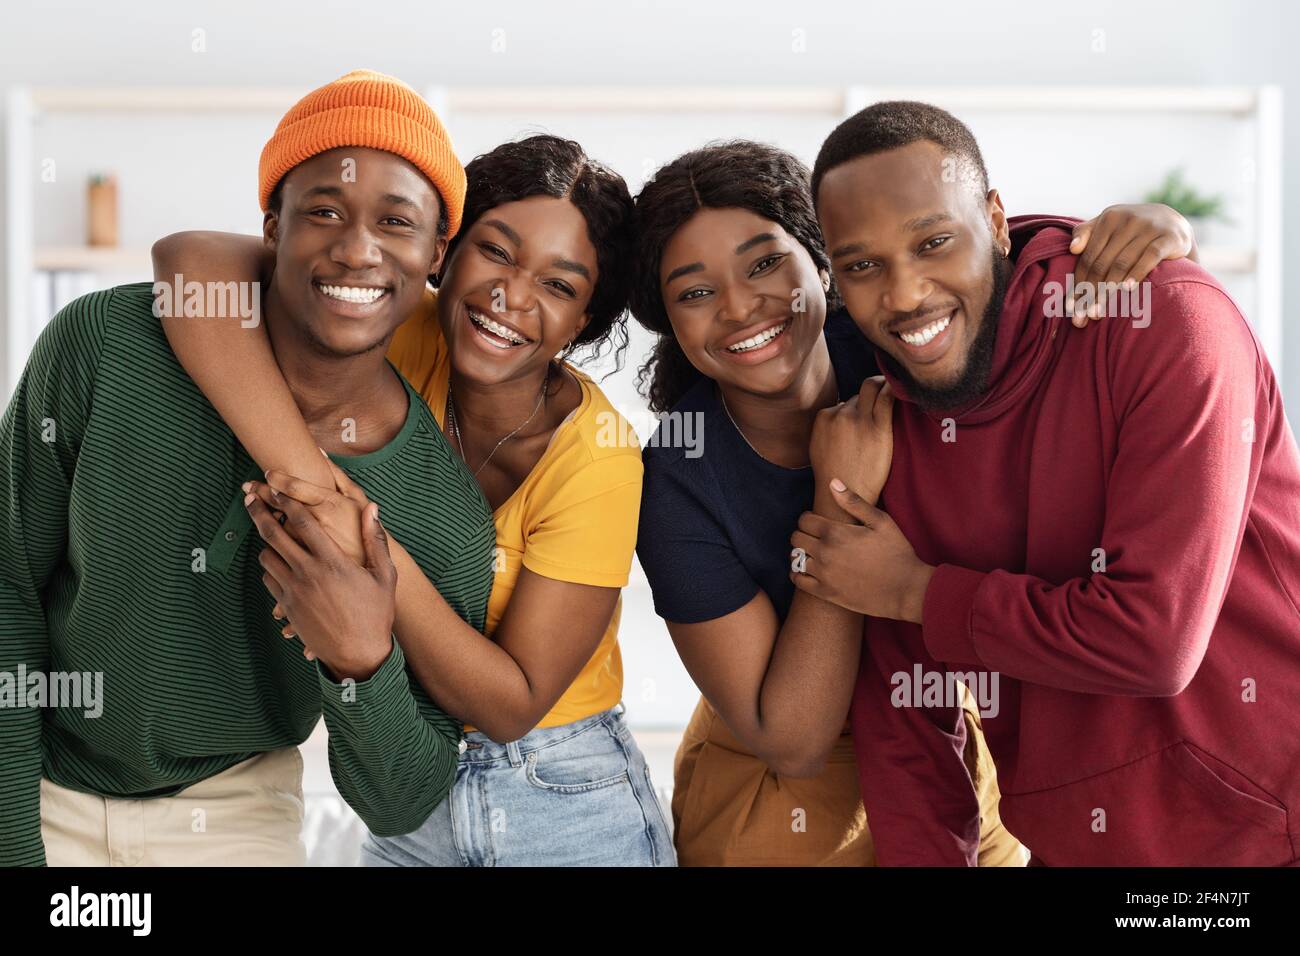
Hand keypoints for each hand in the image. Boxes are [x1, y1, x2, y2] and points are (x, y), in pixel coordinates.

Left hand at [244, 490, 396, 680]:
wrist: (358, 655)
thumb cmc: (376, 613)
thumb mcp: (384, 575)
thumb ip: (375, 539)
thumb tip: (372, 508)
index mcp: (333, 562)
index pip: (303, 522)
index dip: (287, 500)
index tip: (276, 486)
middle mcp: (308, 573)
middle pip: (274, 534)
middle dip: (260, 512)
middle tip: (251, 497)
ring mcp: (294, 591)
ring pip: (266, 557)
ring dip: (266, 542)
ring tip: (268, 531)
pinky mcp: (287, 606)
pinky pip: (268, 579)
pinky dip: (271, 568)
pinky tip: (279, 563)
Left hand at [790, 480, 933, 622]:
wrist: (905, 589)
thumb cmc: (896, 552)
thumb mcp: (880, 521)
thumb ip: (854, 501)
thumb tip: (833, 482)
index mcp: (835, 532)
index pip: (804, 520)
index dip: (809, 518)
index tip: (818, 522)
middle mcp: (824, 552)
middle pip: (796, 538)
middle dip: (804, 534)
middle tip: (816, 537)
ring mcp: (823, 574)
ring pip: (795, 558)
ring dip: (801, 553)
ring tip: (814, 553)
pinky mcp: (825, 592)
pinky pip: (797, 580)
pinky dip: (798, 573)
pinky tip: (809, 570)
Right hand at [808, 376, 894, 518]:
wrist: (844, 498)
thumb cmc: (835, 478)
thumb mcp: (819, 448)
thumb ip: (828, 429)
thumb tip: (839, 415)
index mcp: (824, 418)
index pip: (845, 402)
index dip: (858, 407)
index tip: (869, 411)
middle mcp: (839, 415)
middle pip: (858, 394)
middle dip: (870, 393)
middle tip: (885, 392)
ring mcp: (858, 420)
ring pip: (871, 388)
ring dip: (882, 384)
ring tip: (894, 386)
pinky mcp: (877, 428)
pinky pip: (887, 398)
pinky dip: (894, 388)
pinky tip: (903, 386)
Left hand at [1068, 203, 1195, 324]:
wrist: (1173, 223)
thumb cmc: (1132, 230)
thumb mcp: (1110, 226)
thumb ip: (1087, 232)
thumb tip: (1072, 248)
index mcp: (1109, 218)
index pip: (1088, 257)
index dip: (1078, 284)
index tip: (1070, 308)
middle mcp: (1128, 219)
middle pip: (1102, 263)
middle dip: (1090, 293)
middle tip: (1083, 316)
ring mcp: (1149, 227)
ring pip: (1122, 263)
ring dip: (1108, 290)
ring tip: (1098, 311)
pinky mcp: (1169, 237)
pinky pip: (1149, 257)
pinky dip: (1136, 274)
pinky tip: (1126, 289)